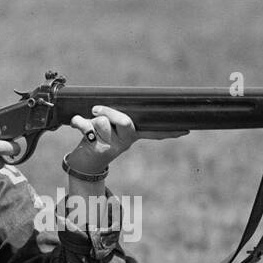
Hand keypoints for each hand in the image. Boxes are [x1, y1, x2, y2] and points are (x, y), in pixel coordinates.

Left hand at [67, 105, 187, 174]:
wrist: (86, 162)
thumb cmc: (101, 137)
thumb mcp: (112, 127)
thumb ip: (120, 116)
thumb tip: (128, 101)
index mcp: (133, 135)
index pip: (155, 133)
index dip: (170, 131)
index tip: (185, 130)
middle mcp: (125, 141)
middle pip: (126, 122)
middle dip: (110, 112)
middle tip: (96, 110)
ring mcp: (111, 146)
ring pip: (102, 123)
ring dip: (91, 119)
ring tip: (88, 124)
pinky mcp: (95, 148)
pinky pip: (84, 128)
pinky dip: (78, 122)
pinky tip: (77, 123)